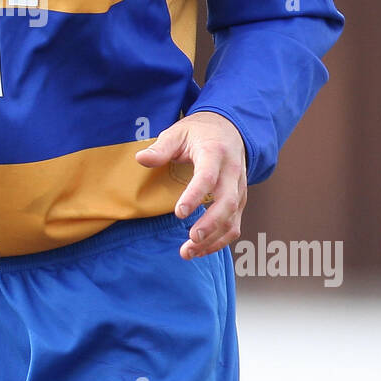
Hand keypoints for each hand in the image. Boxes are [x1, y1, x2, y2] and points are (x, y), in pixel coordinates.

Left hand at [136, 111, 246, 259]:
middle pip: (227, 202)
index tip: (179, 213)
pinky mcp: (239, 200)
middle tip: (191, 238)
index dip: (195, 195)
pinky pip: (234, 224)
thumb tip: (141, 159)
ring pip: (233, 218)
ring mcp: (239, 188)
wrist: (229, 128)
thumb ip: (161, 147)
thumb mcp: (178, 132)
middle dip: (211, 223)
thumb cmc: (199, 132)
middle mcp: (232, 172)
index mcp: (215, 153)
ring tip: (189, 252)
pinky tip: (199, 250)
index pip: (208, 177)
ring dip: (213, 239)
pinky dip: (219, 241)